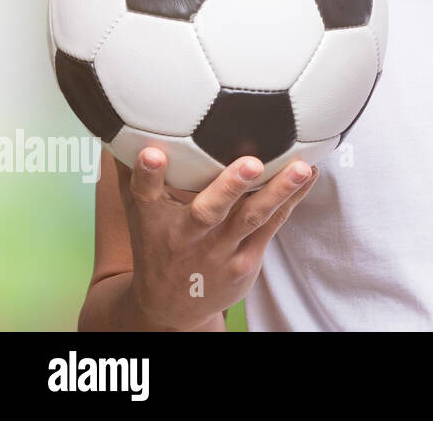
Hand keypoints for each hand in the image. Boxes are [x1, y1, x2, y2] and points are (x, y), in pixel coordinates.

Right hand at [117, 147, 318, 330]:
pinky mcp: (246, 261)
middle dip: (229, 187)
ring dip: (279, 191)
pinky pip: (272, 224)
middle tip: (251, 163)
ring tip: (302, 167)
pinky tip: (310, 174)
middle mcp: (187, 236)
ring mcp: (219, 251)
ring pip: (251, 217)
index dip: (148, 174)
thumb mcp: (138, 214)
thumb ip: (134, 173)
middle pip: (208, 211)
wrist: (170, 306)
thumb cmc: (157, 244)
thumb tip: (122, 126)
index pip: (145, 194)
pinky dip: (292, 199)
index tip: (152, 153)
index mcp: (155, 220)